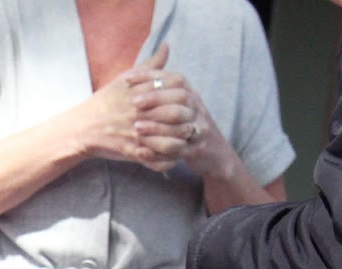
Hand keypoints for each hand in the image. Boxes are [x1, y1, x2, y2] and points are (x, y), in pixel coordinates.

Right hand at [72, 44, 179, 172]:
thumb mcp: (124, 79)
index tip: (188, 98)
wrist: (81, 129)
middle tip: (193, 120)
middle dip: (187, 117)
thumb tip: (166, 45)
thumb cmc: (104, 102)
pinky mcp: (131, 152)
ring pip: (169, 139)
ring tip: (186, 139)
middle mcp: (138, 112)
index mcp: (139, 92)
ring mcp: (135, 133)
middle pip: (174, 113)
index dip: (185, 92)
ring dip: (180, 141)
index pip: (173, 87)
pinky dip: (168, 161)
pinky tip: (174, 158)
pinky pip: (156, 160)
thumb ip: (149, 65)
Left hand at [124, 56, 225, 177]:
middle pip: (179, 97)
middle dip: (155, 98)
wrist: (214, 152)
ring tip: (136, 127)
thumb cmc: (187, 123)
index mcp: (191, 93)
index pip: (173, 79)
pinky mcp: (195, 150)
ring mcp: (198, 128)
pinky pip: (177, 149)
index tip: (127, 79)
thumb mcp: (179, 99)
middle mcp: (196, 107)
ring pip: (179, 123)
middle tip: (133, 102)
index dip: (151, 77)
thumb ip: (165, 79)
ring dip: (157, 125)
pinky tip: (140, 151)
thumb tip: (164, 44)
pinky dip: (158, 150)